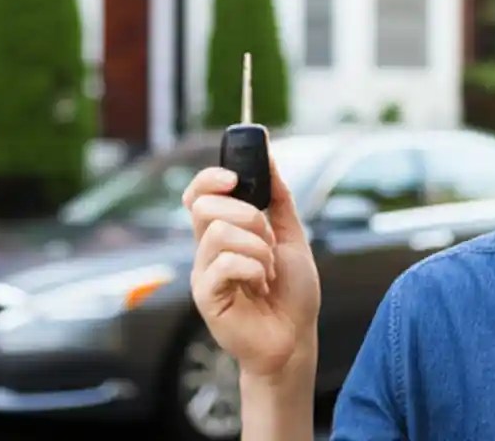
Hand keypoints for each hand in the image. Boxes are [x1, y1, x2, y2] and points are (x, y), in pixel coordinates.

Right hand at [183, 152, 321, 379]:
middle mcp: (207, 250)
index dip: (210, 179)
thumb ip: (277, 198)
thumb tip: (268, 156)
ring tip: (268, 270)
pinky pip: (224, 263)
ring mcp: (203, 273)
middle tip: (269, 243)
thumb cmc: (292, 292)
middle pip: (204, 206)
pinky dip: (253, 268)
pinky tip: (261, 285)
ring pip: (219, 232)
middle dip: (248, 215)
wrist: (296, 336)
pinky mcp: (206, 297)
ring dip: (258, 247)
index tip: (234, 176)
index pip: (198, 194)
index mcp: (224, 232)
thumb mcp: (291, 235)